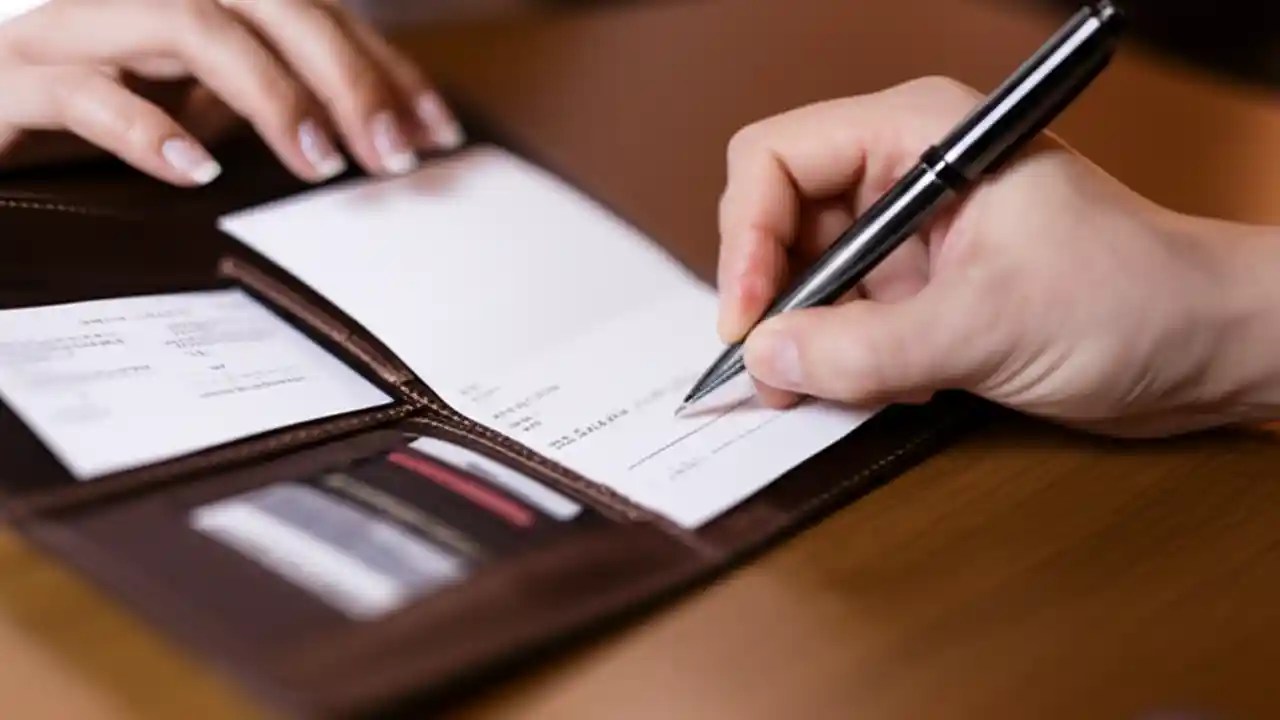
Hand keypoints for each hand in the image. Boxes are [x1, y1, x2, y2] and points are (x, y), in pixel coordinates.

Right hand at [0, 0, 463, 185]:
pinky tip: (194, 170)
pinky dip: (146, 127)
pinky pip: (82, 89)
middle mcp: (142, 2)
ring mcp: (78, 34)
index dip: (384, 68)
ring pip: (189, 26)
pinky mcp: (17, 81)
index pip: (313, 16)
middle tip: (394, 154)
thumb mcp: (200, 114)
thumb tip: (372, 139)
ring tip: (319, 161)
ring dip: (269, 95)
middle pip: (268, 3)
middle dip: (346, 76)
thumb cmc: (85, 127)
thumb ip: (269, 112)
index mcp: (196, 8)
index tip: (437, 133)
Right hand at [718, 77, 1279, 436]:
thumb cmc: (1137, 299)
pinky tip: (907, 386)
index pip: (778, 159)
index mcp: (919, 136)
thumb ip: (868, 348)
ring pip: (808, 282)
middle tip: (774, 369)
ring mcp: (913, 237)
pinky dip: (852, 364)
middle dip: (775, 299)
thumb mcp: (991, 326)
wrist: (1208, 350)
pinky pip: (846, 323)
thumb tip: (768, 358)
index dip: (747, 237)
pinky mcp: (924, 290)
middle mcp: (906, 177)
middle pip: (780, 222)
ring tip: (869, 382)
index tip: (748, 317)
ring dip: (817, 342)